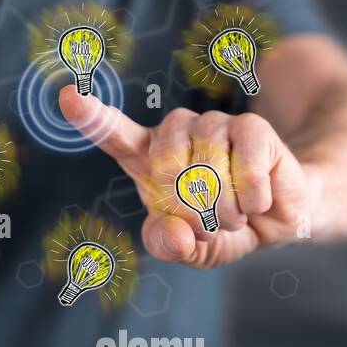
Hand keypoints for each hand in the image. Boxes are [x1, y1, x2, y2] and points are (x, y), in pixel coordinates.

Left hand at [59, 87, 321, 267]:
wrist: (277, 217)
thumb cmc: (222, 226)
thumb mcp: (190, 249)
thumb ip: (170, 246)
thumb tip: (176, 235)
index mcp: (148, 158)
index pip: (113, 133)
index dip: (91, 115)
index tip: (69, 97)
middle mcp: (175, 133)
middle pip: (165, 169)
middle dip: (191, 211)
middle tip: (208, 224)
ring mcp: (212, 124)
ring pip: (208, 170)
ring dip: (225, 209)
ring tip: (233, 214)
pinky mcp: (251, 126)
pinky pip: (245, 165)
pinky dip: (252, 197)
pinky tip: (256, 200)